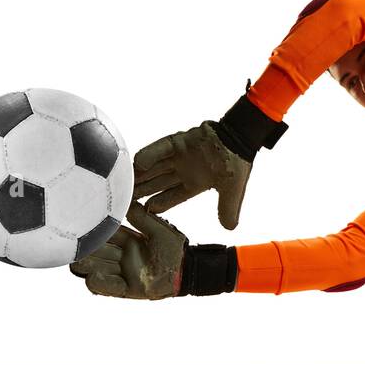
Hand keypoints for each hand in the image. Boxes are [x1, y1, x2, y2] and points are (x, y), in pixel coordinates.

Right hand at [71, 203, 185, 299]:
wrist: (186, 270)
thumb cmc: (174, 249)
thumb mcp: (158, 230)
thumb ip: (142, 218)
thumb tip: (127, 202)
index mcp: (126, 241)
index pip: (104, 234)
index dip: (92, 230)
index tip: (79, 223)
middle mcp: (120, 256)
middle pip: (94, 252)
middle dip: (84, 248)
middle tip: (75, 244)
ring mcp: (121, 273)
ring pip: (95, 268)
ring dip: (87, 265)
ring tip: (81, 260)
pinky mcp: (126, 289)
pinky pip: (108, 287)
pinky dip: (99, 282)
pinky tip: (93, 276)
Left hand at [133, 122, 250, 228]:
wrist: (241, 136)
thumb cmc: (238, 161)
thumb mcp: (232, 190)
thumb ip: (228, 208)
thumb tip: (230, 228)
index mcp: (195, 182)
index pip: (171, 197)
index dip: (157, 204)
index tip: (143, 211)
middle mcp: (184, 170)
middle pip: (158, 183)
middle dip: (142, 191)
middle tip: (123, 199)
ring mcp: (179, 156)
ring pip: (155, 167)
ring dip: (140, 175)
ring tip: (124, 183)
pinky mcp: (178, 141)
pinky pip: (160, 148)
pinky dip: (149, 155)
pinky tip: (138, 163)